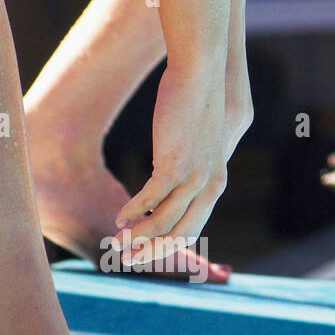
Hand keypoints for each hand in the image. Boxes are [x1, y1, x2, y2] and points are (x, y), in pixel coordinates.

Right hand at [112, 64, 229, 265]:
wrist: (200, 73)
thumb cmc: (197, 103)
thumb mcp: (196, 142)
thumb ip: (187, 165)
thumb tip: (168, 182)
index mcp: (216, 182)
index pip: (194, 227)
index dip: (168, 244)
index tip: (147, 251)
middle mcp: (210, 185)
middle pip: (181, 234)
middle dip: (152, 251)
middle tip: (129, 260)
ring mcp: (193, 177)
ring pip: (164, 222)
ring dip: (138, 237)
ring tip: (118, 243)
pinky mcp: (174, 165)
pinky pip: (150, 199)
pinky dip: (134, 212)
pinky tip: (120, 218)